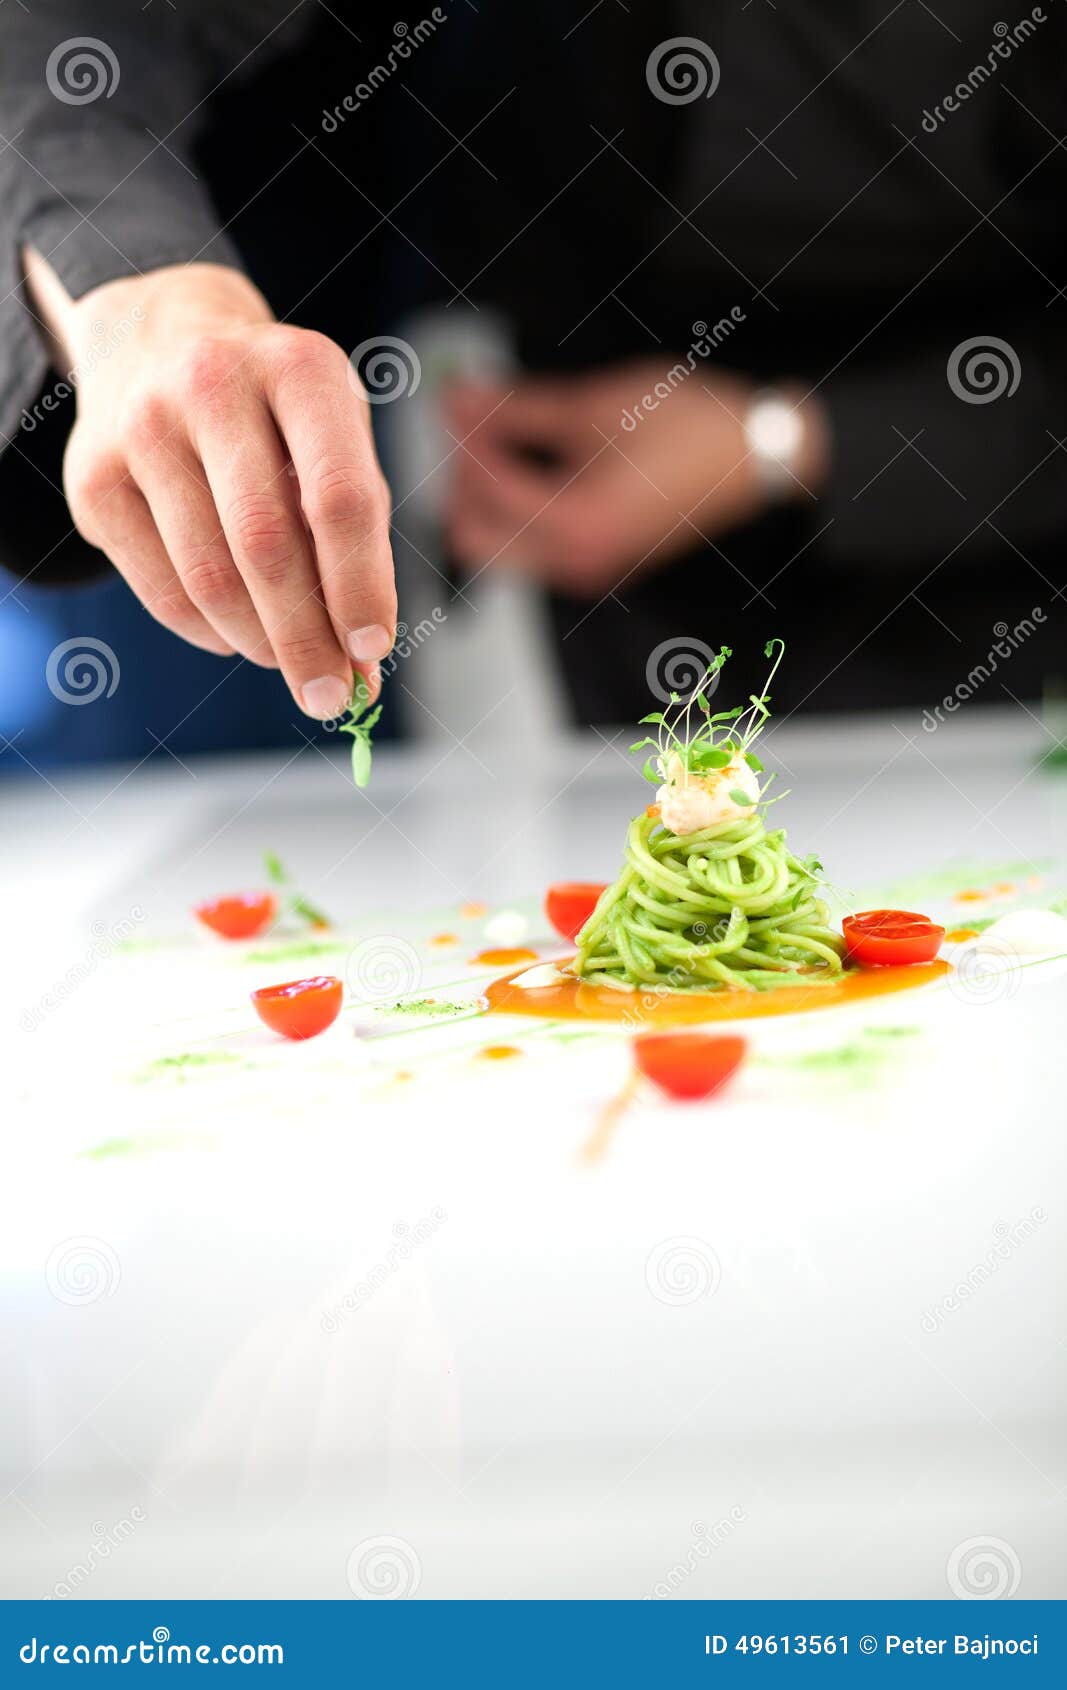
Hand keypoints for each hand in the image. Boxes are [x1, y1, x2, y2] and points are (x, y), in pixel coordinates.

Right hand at [25, 254, 395, 716]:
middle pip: (267, 547)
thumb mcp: (335, 440)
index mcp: (299, 368)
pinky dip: (209, 634)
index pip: (339, 498)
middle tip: (330, 696)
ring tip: (288, 662)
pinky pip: (163, 592)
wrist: (159, 342)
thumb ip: (360, 538)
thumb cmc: (277, 413)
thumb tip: (363, 663)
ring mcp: (143, 427)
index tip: (372, 650)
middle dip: (305, 639)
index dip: (360, 585)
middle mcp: (213, 384)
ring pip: (210, 579)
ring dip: (259, 644)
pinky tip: (236, 635)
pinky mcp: (94, 478)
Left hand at [443, 363, 825, 595]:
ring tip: (501, 436)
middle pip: (474, 536)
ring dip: (485, 497)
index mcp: (577, 526)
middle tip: (473, 424)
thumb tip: (461, 399)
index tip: (454, 396)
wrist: (754, 460)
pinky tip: (529, 463)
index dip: (463, 437)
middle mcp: (577, 564)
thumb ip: (517, 407)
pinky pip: (531, 549)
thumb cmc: (692, 431)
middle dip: (464, 480)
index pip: (486, 488)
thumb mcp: (595, 405)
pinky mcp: (597, 566)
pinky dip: (517, 511)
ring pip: (498, 548)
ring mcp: (587, 572)